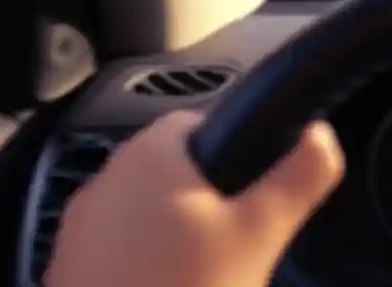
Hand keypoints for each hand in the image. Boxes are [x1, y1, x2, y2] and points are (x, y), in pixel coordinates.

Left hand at [46, 111, 343, 286]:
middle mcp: (105, 180)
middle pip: (172, 170)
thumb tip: (323, 137)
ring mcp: (80, 228)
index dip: (234, 145)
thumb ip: (298, 177)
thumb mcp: (259, 233)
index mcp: (149, 155)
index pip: (196, 120)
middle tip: (239, 236)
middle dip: (207, 195)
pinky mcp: (68, 268)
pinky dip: (145, 261)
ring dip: (175, 229)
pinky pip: (119, 248)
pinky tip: (171, 286)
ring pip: (145, 211)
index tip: (255, 184)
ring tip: (207, 269)